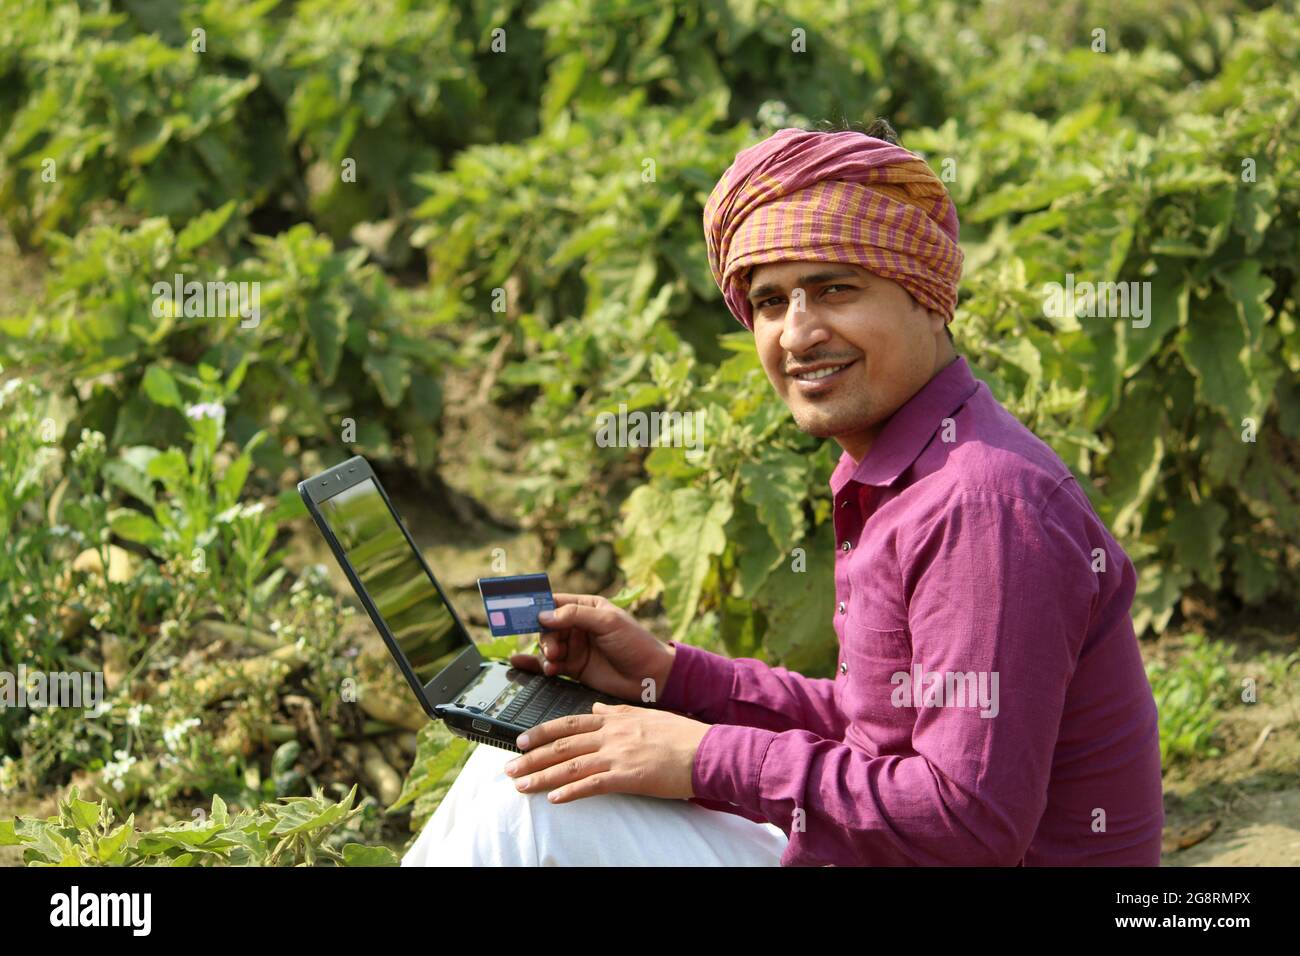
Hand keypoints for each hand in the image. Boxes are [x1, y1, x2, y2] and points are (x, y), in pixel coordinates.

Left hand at [504, 703, 710, 801]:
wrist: (706, 750)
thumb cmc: (681, 735)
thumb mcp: (646, 714)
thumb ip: (617, 711)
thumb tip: (596, 707)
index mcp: (615, 718)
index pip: (569, 723)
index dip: (542, 732)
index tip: (521, 740)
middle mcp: (611, 734)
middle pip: (562, 745)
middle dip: (531, 757)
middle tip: (509, 767)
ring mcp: (618, 754)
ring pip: (570, 765)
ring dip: (542, 777)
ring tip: (521, 786)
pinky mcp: (628, 776)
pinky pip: (592, 785)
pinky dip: (571, 792)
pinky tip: (554, 799)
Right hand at [507, 592, 674, 703]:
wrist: (652, 678)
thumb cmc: (636, 644)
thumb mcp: (608, 623)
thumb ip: (575, 616)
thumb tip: (544, 615)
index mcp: (588, 607)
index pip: (555, 602)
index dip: (537, 606)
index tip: (519, 611)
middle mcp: (579, 626)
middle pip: (547, 627)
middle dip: (545, 637)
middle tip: (554, 650)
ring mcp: (576, 648)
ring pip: (547, 646)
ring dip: (545, 654)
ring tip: (554, 665)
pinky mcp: (575, 669)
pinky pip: (550, 664)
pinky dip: (536, 664)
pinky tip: (519, 663)